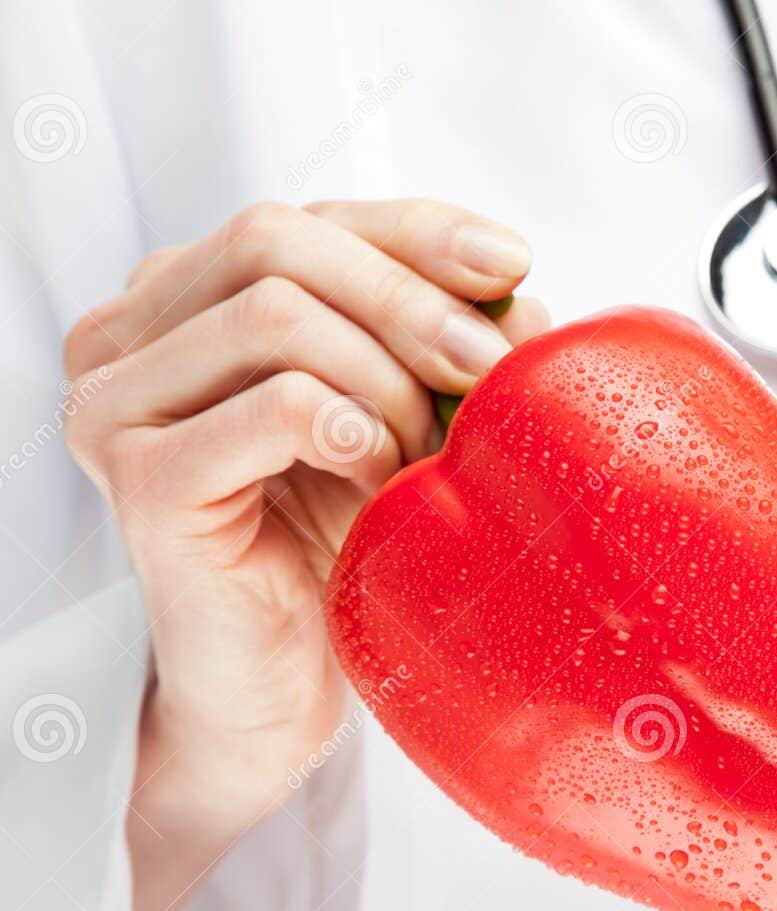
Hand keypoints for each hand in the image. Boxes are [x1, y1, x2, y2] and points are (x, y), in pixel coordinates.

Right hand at [61, 199, 550, 910]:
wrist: (278, 687)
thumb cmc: (333, 547)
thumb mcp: (397, 417)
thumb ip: (435, 343)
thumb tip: (516, 289)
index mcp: (183, 301)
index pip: (305, 214)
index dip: (416, 230)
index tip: (511, 263)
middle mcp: (128, 337)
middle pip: (276, 239)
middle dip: (411, 300)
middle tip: (491, 370)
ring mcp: (118, 405)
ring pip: (274, 313)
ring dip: (387, 379)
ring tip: (421, 454)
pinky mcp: (142, 481)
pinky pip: (277, 406)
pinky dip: (357, 431)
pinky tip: (380, 480)